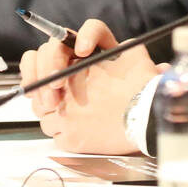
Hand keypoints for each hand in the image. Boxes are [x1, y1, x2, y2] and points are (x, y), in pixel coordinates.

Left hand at [19, 18, 165, 154]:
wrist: (149, 115)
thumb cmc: (142, 85)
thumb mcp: (131, 53)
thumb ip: (115, 46)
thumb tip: (114, 47)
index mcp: (73, 67)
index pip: (42, 62)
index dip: (43, 68)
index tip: (54, 76)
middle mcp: (63, 93)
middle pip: (38, 91)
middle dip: (44, 93)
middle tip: (56, 97)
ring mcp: (65, 118)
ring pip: (45, 117)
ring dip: (54, 113)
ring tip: (73, 113)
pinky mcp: (71, 140)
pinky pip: (56, 137)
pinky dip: (65, 133)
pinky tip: (81, 129)